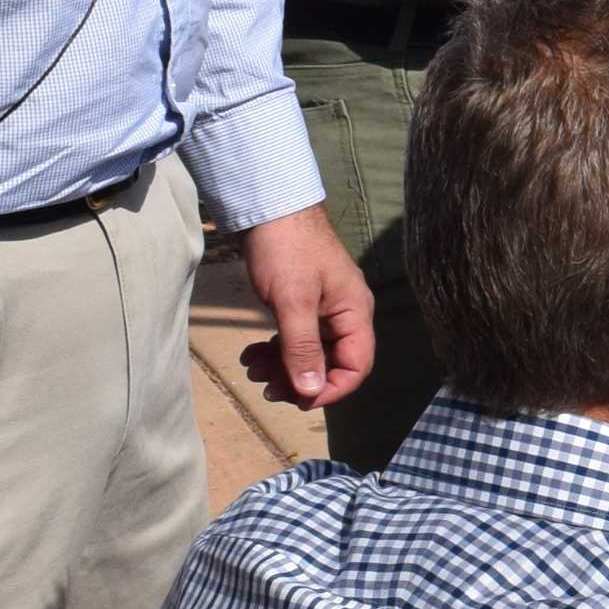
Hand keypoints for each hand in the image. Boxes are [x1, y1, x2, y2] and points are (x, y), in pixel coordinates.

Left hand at [235, 203, 375, 408]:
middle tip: (266, 388)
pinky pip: (295, 338)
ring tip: (251, 369)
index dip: (331, 389)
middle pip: (331, 363)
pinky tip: (252, 352)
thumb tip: (311, 392)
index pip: (356, 365)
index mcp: (354, 312)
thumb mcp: (293, 301)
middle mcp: (344, 314)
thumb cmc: (286, 249)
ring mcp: (323, 308)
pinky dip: (275, 350)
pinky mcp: (302, 303)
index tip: (298, 401)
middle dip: (300, 380)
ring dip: (282, 367)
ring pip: (309, 353)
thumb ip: (303, 348)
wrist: (269, 207)